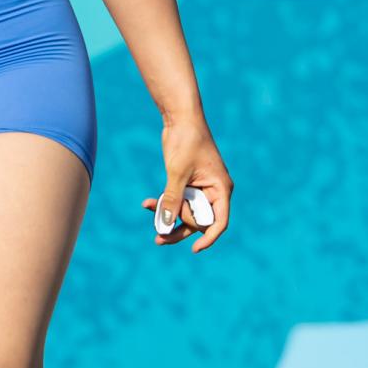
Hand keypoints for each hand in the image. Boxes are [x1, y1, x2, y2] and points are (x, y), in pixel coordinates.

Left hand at [141, 119, 231, 252]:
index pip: (219, 221)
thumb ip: (172, 199)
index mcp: (220, 189)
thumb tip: (164, 224)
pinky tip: (147, 203)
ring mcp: (200, 188)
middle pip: (199, 220)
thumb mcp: (177, 173)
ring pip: (185, 212)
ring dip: (168, 217)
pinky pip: (177, 200)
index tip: (195, 249)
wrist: (180, 118)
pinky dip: (164, 203)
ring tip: (152, 224)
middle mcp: (213, 191)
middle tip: (158, 237)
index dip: (209, 237)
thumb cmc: (186, 141)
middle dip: (179, 227)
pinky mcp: (187, 183)